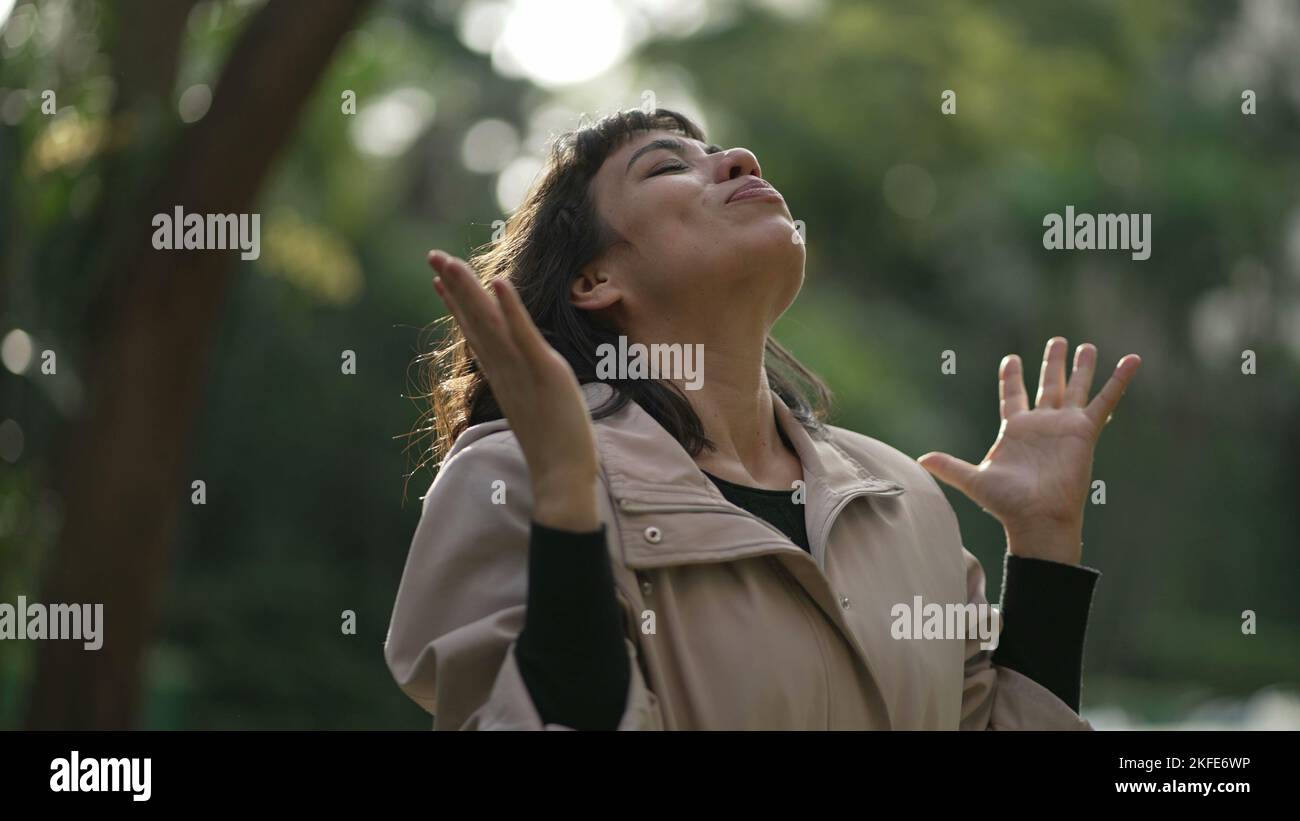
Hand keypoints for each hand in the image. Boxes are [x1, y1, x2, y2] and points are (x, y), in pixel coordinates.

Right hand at [429, 250, 599, 530]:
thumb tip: (521, 378)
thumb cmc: (554, 448)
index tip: (440, 281)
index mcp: (503, 376)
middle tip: (433, 256)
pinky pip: (524, 335)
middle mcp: (505, 369)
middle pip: (475, 321)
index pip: (476, 333)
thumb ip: (525, 388)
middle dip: (455, 287)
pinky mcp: (545, 372)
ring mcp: (522, 370)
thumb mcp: (535, 409)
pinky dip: (510, 308)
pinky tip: (498, 282)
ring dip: (470, 290)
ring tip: (451, 261)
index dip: (458, 305)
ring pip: (490, 323)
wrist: (561, 477)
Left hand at [917, 337, 1140, 564]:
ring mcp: (1064, 426)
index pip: (1012, 395)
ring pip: (1075, 388)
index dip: (1011, 377)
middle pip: (1047, 385)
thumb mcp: (974, 480)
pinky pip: (1105, 401)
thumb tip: (920, 460)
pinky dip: (1118, 381)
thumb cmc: (1007, 504)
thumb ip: (950, 466)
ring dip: (1081, 367)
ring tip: (1086, 345)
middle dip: (1052, 364)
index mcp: (1015, 429)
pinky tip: (1131, 361)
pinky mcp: (1084, 432)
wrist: (1037, 518)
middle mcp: (1041, 424)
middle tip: (1057, 341)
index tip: (1011, 358)